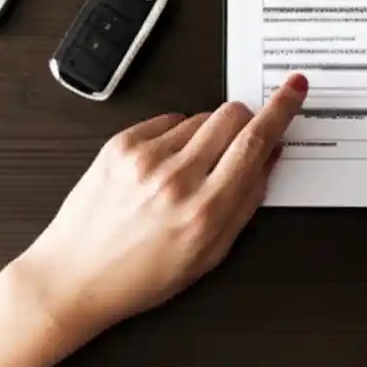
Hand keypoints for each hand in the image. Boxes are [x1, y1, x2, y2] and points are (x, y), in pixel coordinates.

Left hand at [12, 74, 307, 337]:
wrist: (74, 276)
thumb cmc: (140, 275)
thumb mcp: (210, 254)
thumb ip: (246, 202)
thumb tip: (269, 157)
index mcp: (205, 210)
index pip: (255, 142)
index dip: (281, 110)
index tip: (293, 90)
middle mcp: (176, 179)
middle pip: (232, 115)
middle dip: (245, 122)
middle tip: (239, 141)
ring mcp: (144, 158)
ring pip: (201, 116)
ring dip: (207, 135)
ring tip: (188, 171)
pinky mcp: (120, 144)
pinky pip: (168, 120)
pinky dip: (175, 136)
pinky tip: (162, 167)